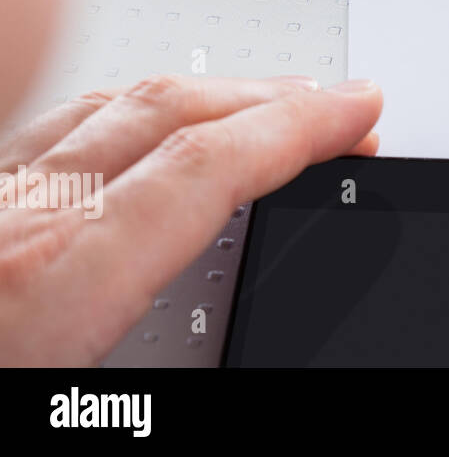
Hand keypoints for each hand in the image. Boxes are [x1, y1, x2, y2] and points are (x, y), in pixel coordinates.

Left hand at [0, 74, 380, 363]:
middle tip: (337, 107)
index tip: (357, 113)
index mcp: (50, 280)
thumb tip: (240, 356)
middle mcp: (11, 221)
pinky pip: (52, 127)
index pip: (206, 167)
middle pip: (164, 113)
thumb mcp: (83, 412)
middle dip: (272, 99)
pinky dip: (120, 110)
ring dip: (203, 94)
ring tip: (259, 102)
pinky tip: (137, 126)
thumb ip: (181, 370)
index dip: (299, 127)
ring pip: (105, 105)